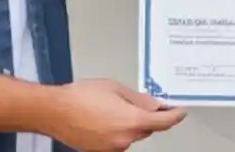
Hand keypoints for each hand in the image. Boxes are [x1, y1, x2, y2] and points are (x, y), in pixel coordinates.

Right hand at [43, 79, 186, 151]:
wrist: (54, 111)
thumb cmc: (81, 96)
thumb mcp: (114, 88)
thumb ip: (139, 98)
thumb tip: (156, 105)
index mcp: (132, 121)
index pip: (163, 122)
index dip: (175, 116)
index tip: (180, 112)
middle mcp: (125, 139)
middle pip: (146, 129)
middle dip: (148, 117)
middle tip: (144, 102)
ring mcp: (113, 148)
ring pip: (131, 135)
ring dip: (130, 123)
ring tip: (112, 107)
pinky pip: (117, 140)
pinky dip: (117, 130)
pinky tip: (103, 117)